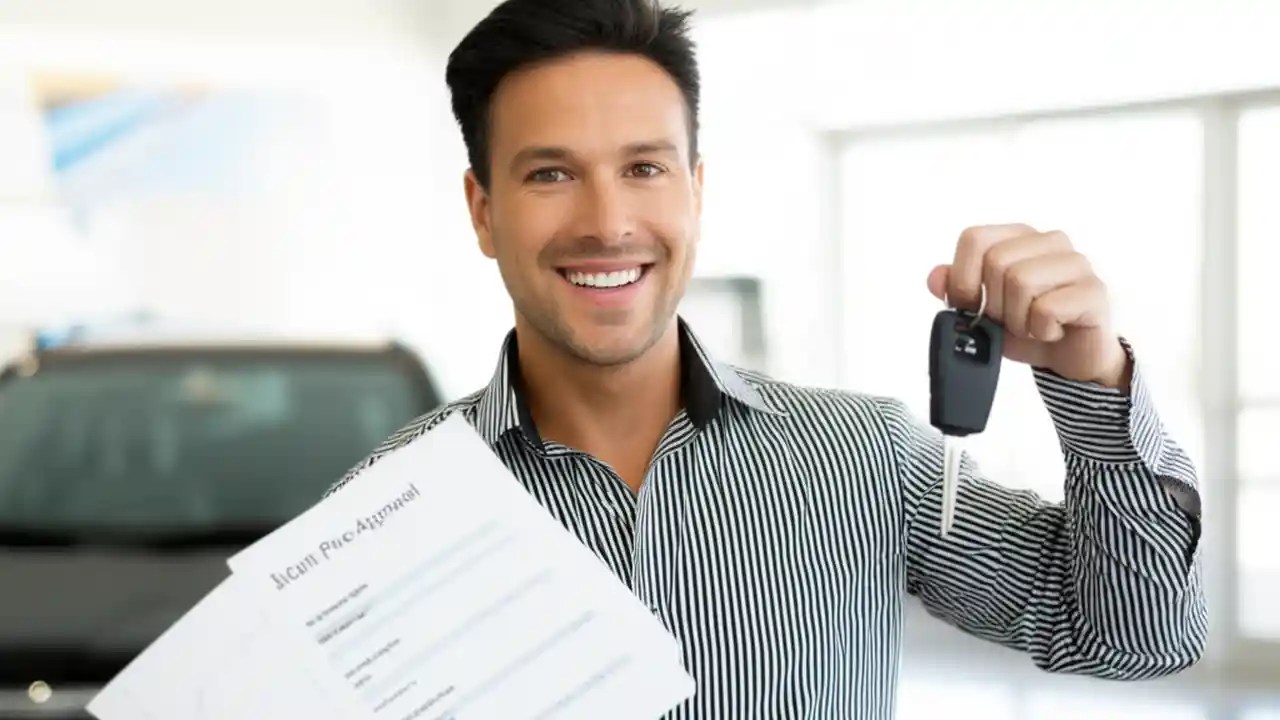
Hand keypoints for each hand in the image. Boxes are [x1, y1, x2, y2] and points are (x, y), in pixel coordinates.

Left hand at [926, 224, 1131, 391]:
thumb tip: (937, 277)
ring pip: (1022, 281)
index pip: (974, 238)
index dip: (963, 278)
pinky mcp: (1094, 290)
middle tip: (1010, 319)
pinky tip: (1052, 331)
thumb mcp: (980, 310)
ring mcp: (1076, 262)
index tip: (971, 305)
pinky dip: (1041, 330)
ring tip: (1032, 325)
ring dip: (1018, 319)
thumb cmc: (1025, 326)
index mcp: (1018, 237)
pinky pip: (1048, 308)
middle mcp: (1049, 241)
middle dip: (994, 303)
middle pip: (996, 261)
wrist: (1068, 357)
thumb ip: (956, 290)